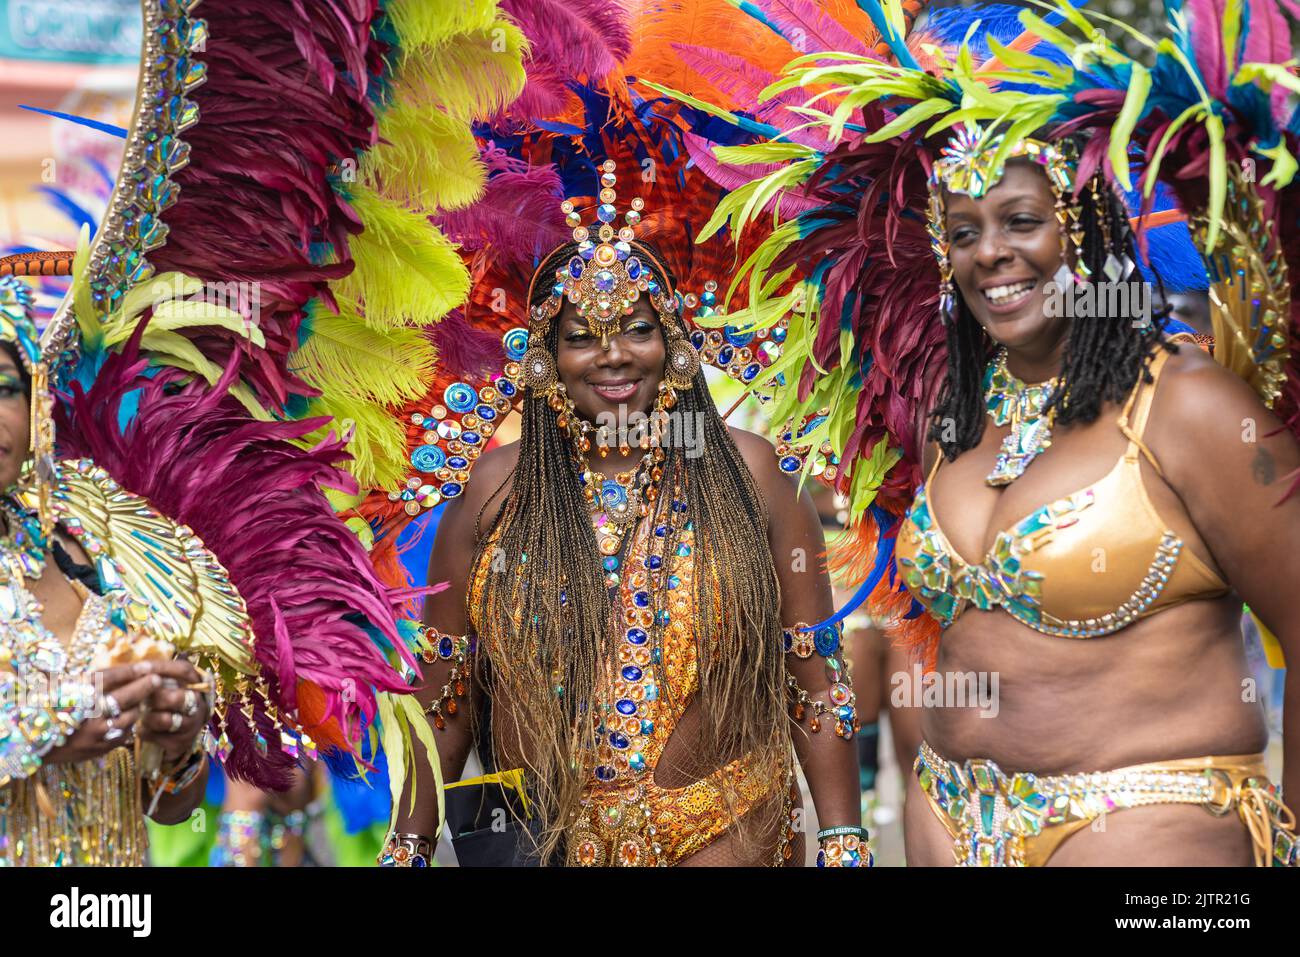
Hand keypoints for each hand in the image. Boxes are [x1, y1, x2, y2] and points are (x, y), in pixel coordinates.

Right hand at [44, 662, 162, 765]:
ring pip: (129, 717)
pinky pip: (124, 734)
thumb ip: (90, 680)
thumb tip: (123, 671)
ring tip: (142, 700)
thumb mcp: (63, 687)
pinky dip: (129, 724)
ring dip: (137, 707)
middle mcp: (86, 714)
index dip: (131, 671)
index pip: (109, 678)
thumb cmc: (47, 709)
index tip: (147, 666)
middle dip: (145, 687)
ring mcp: (94, 734)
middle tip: (156, 679)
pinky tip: (129, 717)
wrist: (30, 742)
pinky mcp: (99, 748)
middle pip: (125, 697)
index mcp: (75, 694)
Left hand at [137, 659, 211, 762]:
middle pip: (177, 697)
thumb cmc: (167, 704)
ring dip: (147, 717)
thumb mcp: (167, 686)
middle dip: (155, 697)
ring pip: (166, 720)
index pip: (185, 670)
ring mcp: (191, 725)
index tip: (142, 667)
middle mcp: (198, 704)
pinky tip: (140, 729)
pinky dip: (143, 732)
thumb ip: (157, 676)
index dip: (164, 667)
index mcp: (196, 685)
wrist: (178, 736)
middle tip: (141, 697)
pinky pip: (156, 736)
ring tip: (140, 715)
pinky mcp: (181, 743)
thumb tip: (133, 668)